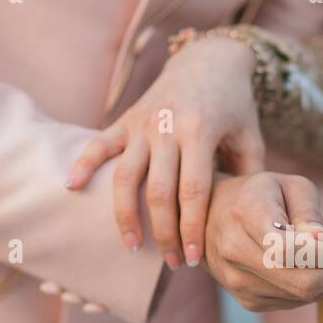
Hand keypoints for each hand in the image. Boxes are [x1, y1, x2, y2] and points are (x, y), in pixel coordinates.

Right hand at [65, 37, 260, 269]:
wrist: (209, 59)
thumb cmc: (234, 106)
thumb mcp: (250, 138)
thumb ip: (248, 177)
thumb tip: (242, 220)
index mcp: (201, 132)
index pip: (193, 192)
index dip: (191, 229)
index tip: (192, 259)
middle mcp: (168, 128)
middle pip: (158, 192)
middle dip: (164, 233)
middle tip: (171, 262)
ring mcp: (143, 123)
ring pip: (125, 176)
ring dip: (125, 216)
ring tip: (132, 247)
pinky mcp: (125, 119)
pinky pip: (99, 144)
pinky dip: (82, 165)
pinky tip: (71, 190)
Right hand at [203, 171, 322, 311]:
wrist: (211, 218)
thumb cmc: (258, 195)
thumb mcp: (287, 185)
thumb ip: (310, 212)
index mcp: (245, 214)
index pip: (293, 249)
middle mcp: (235, 251)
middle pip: (303, 282)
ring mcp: (237, 282)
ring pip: (302, 297)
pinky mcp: (247, 301)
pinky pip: (294, 304)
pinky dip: (316, 290)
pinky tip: (318, 270)